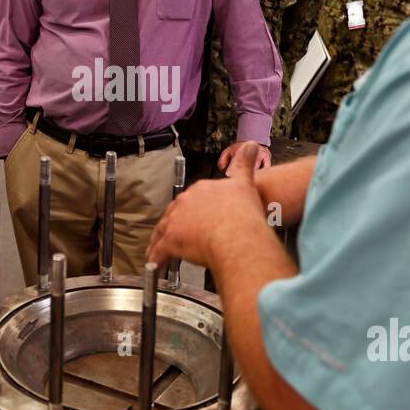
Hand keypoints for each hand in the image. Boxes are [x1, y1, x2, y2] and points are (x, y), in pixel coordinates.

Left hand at [147, 142, 269, 270]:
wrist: (237, 233)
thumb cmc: (243, 214)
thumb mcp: (246, 182)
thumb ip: (245, 164)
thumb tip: (251, 145)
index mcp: (202, 189)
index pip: (192, 200)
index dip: (192, 211)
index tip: (194, 218)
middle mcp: (186, 202)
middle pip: (175, 214)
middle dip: (175, 226)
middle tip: (180, 237)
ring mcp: (176, 221)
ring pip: (164, 232)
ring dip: (162, 243)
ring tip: (163, 253)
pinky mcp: (172, 240)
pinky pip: (160, 252)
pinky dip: (158, 259)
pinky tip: (157, 265)